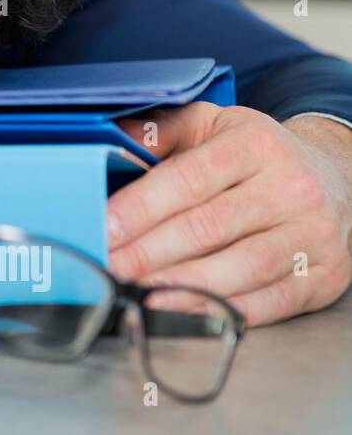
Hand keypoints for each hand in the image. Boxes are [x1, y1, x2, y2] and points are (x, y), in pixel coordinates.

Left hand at [111, 103, 351, 325]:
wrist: (337, 177)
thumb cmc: (257, 154)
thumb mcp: (213, 124)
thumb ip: (161, 132)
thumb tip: (109, 140)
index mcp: (255, 145)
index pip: (188, 179)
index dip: (141, 207)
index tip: (105, 228)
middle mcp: (290, 187)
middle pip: (209, 226)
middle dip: (150, 251)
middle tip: (112, 266)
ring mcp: (311, 233)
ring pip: (241, 267)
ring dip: (184, 284)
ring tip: (140, 290)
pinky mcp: (324, 274)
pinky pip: (270, 300)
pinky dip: (224, 310)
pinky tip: (186, 308)